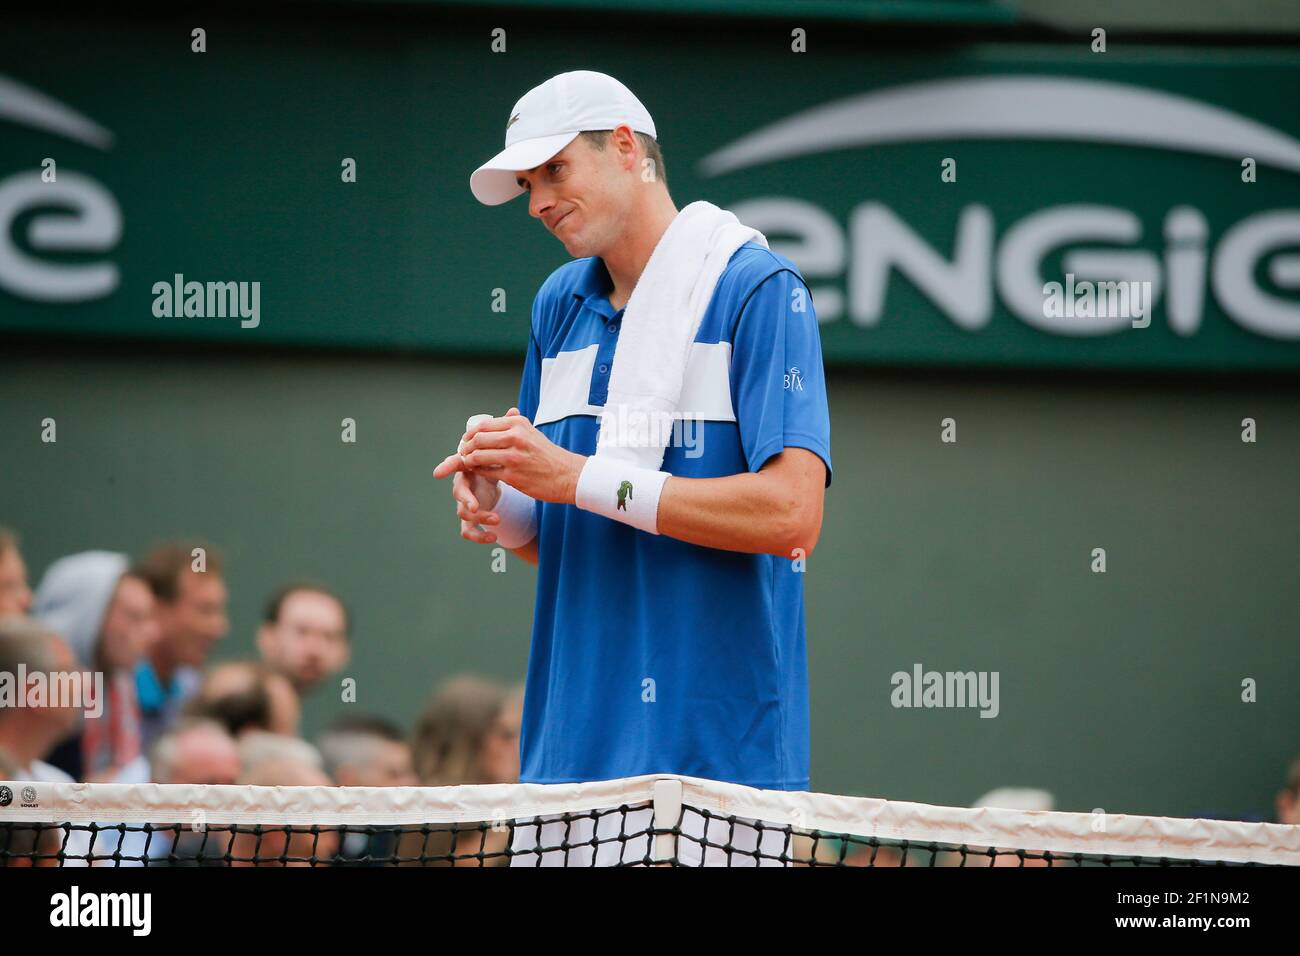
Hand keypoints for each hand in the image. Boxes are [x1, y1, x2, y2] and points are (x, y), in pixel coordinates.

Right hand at [433, 422, 506, 544]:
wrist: (497, 486)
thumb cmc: (496, 465)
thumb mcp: (501, 450)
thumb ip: (504, 432)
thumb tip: (513, 410)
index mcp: (468, 468)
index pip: (454, 466)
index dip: (447, 467)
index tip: (440, 473)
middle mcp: (463, 485)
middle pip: (457, 492)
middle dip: (465, 498)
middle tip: (475, 506)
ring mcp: (465, 504)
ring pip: (463, 514)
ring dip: (479, 517)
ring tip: (497, 520)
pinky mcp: (471, 520)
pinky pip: (468, 531)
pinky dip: (479, 536)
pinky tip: (494, 537)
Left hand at [444, 407, 585, 504]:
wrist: (567, 475)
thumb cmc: (549, 455)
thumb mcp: (533, 432)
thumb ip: (516, 423)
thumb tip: (504, 413)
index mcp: (518, 424)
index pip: (484, 425)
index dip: (470, 434)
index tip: (467, 440)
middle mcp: (515, 437)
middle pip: (478, 439)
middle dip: (466, 447)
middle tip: (464, 452)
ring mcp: (513, 457)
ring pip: (478, 455)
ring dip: (469, 460)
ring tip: (468, 463)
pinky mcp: (512, 475)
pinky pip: (486, 471)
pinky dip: (477, 471)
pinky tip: (478, 472)